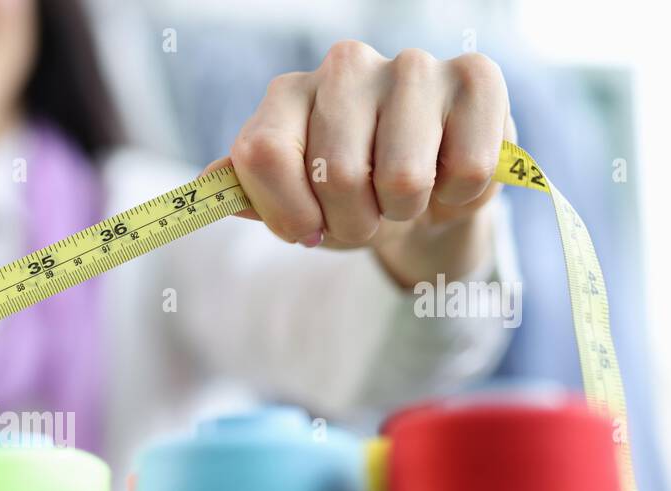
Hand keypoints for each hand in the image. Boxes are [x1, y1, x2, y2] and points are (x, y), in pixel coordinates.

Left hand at [208, 41, 513, 286]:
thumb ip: (248, 193)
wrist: (424, 196)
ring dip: (405, 212)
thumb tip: (211, 183)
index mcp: (286, 96)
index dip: (287, 212)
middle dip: (353, 223)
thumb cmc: (347, 199)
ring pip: (402, 179)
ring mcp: (411, 65)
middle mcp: (344, 66)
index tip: (306, 229)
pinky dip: (457, 197)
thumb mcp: (290, 204)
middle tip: (366, 216)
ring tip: (405, 197)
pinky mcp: (475, 78)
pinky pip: (466, 170)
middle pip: (336, 175)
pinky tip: (448, 178)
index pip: (263, 155)